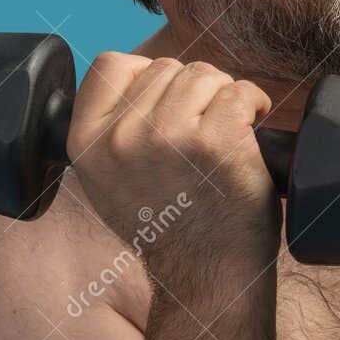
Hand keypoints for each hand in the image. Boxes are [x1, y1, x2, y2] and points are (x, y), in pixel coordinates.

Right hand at [65, 54, 280, 293]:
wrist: (204, 274)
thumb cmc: (167, 227)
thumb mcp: (108, 180)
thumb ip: (111, 130)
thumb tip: (139, 80)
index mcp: (85, 142)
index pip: (111, 64)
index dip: (146, 73)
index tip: (168, 102)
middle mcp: (121, 137)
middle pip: (166, 67)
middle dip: (193, 91)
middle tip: (203, 131)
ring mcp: (168, 137)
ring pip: (204, 74)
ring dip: (224, 96)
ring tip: (225, 133)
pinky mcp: (215, 142)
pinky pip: (240, 91)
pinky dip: (254, 103)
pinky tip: (251, 128)